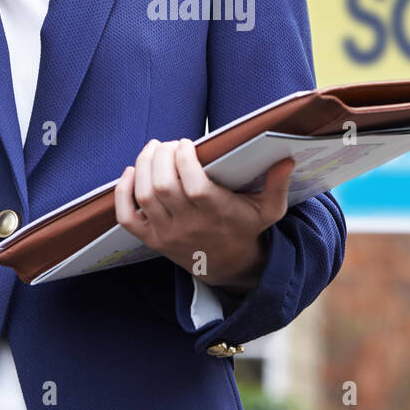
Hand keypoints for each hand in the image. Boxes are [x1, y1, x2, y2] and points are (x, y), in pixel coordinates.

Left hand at [114, 138, 295, 288]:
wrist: (228, 266)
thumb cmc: (246, 229)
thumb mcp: (269, 210)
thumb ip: (277, 185)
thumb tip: (287, 159)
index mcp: (216, 213)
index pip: (192, 184)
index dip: (183, 159)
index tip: (186, 143)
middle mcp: (188, 225)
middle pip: (162, 186)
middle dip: (160, 157)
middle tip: (167, 145)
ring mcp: (167, 234)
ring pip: (144, 196)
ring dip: (143, 166)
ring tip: (152, 150)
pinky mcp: (152, 240)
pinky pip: (126, 217)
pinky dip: (122, 192)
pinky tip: (130, 172)